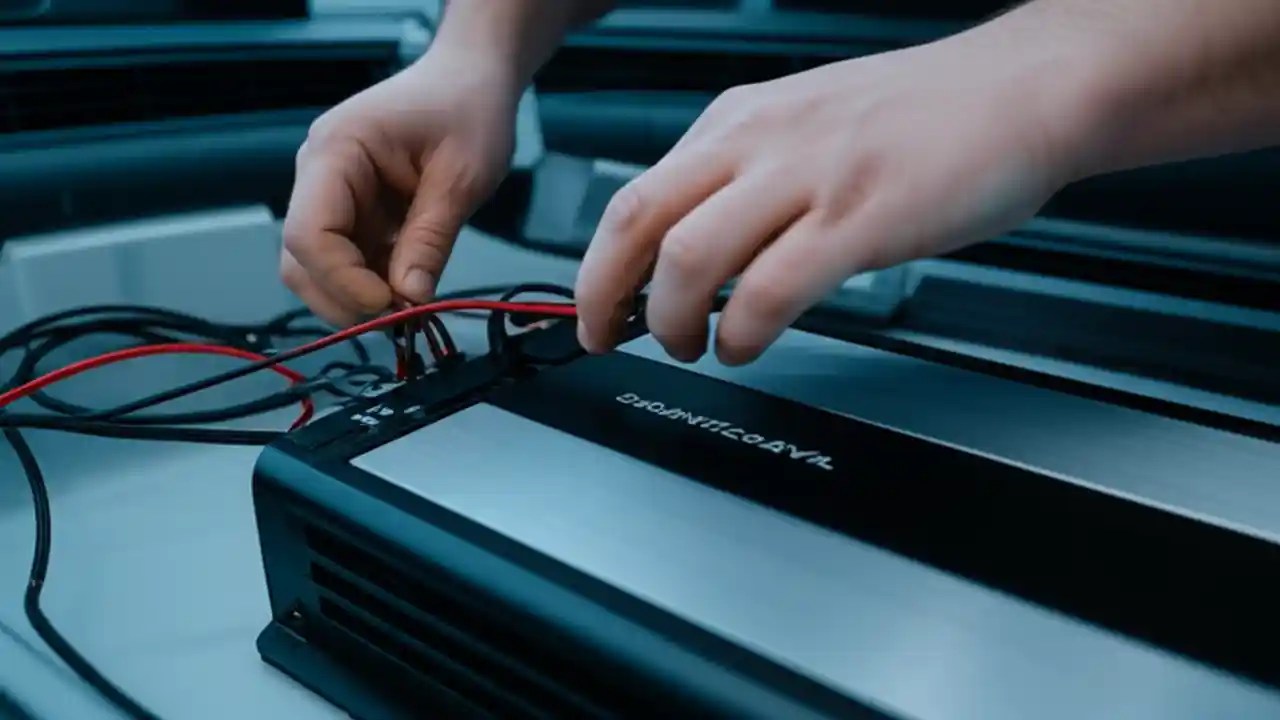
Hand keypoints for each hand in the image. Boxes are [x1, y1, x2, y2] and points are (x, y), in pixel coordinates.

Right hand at [281, 48, 520, 325]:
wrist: (471, 81)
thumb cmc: (469, 111)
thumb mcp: (462, 177)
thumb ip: (431, 239)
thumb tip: (409, 301)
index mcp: (336, 151)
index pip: (309, 233)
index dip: (343, 280)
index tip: (392, 305)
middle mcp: (318, 175)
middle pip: (301, 260)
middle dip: (346, 299)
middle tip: (403, 320)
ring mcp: (331, 196)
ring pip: (318, 270)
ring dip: (358, 298)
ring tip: (412, 307)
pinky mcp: (351, 214)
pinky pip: (348, 263)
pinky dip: (373, 285)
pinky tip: (410, 288)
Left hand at [574, 26, 1087, 364]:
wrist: (1024, 89)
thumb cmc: (928, 115)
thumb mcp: (809, 126)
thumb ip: (751, 178)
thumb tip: (699, 251)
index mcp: (742, 119)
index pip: (635, 194)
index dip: (599, 264)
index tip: (597, 305)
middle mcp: (761, 140)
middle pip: (636, 221)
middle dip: (603, 294)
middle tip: (604, 338)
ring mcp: (809, 177)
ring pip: (689, 256)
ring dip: (671, 320)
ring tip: (686, 347)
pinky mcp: (860, 217)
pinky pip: (770, 287)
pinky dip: (741, 331)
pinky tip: (744, 347)